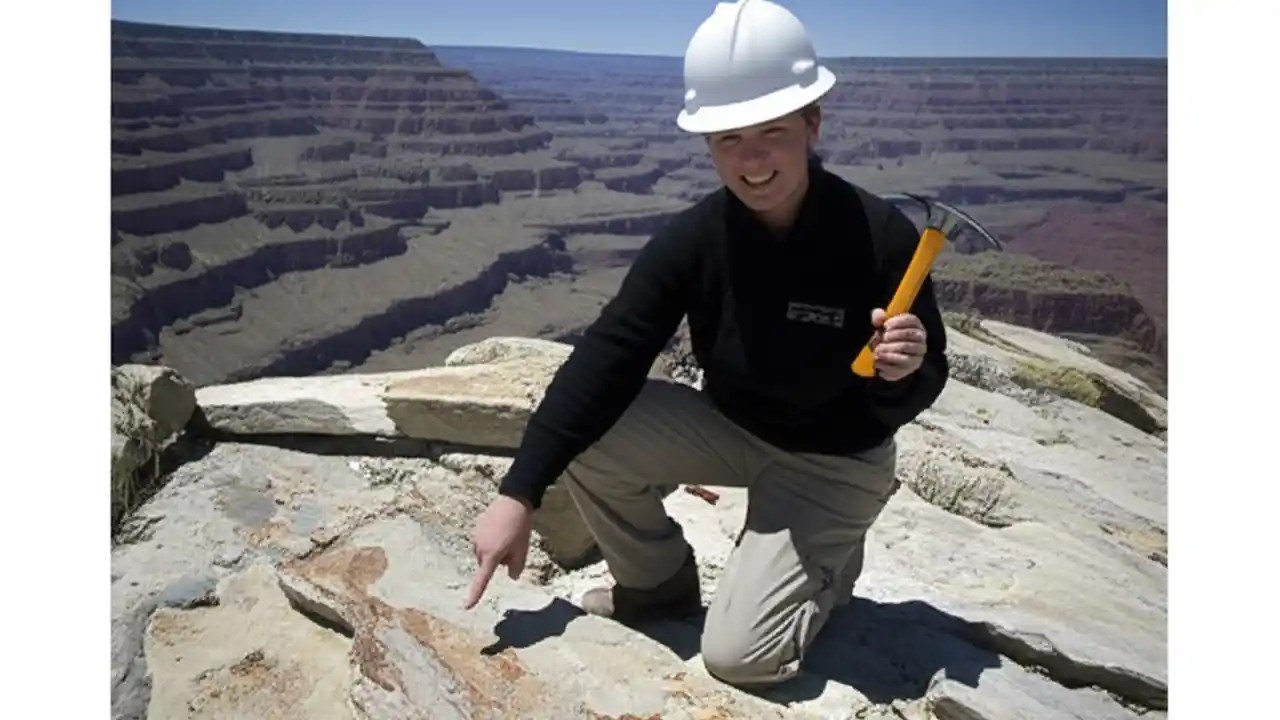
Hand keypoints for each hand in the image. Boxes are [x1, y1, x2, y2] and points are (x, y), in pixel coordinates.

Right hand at [463, 494, 533, 609]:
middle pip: (487, 564)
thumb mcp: (523, 549)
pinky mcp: (477, 528)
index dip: (475, 594)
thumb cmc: (520, 526)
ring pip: (485, 552)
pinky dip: (492, 540)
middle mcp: (479, 547)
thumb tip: (512, 576)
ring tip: (510, 535)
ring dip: (495, 550)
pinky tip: (503, 528)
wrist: (514, 500)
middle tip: (514, 546)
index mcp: (491, 555)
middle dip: (498, 561)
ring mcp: (477, 536)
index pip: (482, 579)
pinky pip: (484, 541)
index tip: (467, 607)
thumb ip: (517, 566)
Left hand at [869, 309, 926, 381]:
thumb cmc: (886, 338)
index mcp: (915, 326)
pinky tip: (877, 362)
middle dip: (893, 335)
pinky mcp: (910, 369)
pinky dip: (887, 365)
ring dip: (889, 350)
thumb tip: (879, 316)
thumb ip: (878, 317)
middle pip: (909, 334)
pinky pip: (901, 367)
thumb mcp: (881, 326)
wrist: (886, 358)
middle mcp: (920, 340)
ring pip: (906, 350)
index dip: (898, 321)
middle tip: (882, 338)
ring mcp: (917, 355)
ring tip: (877, 351)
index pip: (912, 320)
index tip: (885, 325)